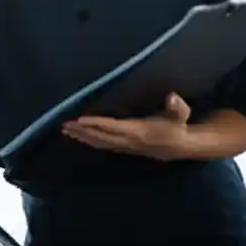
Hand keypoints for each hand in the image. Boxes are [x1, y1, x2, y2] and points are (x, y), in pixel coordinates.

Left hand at [61, 92, 191, 160]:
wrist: (180, 147)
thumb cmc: (177, 127)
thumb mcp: (181, 115)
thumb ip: (177, 106)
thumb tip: (173, 96)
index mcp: (138, 131)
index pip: (113, 127)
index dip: (96, 123)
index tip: (80, 120)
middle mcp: (128, 140)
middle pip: (101, 136)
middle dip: (82, 131)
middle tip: (64, 125)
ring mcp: (125, 146)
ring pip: (99, 142)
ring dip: (82, 137)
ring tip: (66, 131)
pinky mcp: (123, 148)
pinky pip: (103, 145)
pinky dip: (89, 141)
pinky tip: (79, 137)